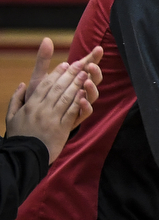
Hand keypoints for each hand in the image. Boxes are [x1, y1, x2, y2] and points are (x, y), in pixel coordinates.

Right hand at [6, 44, 102, 162]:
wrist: (23, 155)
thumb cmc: (18, 136)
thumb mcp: (11, 116)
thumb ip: (16, 99)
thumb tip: (22, 84)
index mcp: (30, 105)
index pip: (44, 85)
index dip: (56, 74)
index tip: (64, 64)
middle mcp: (41, 109)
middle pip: (57, 88)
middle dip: (69, 75)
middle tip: (79, 64)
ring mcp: (52, 119)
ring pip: (66, 98)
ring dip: (77, 84)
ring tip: (85, 74)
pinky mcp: (61, 129)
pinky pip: (71, 113)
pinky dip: (79, 102)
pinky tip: (85, 94)